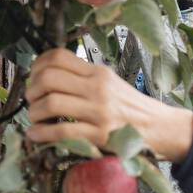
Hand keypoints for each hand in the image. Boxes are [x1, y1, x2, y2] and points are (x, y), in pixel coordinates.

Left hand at [25, 47, 192, 162]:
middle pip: (49, 78)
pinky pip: (61, 131)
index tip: (33, 77)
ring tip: (35, 118)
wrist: (160, 128)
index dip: (37, 66)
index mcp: (99, 73)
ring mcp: (99, 112)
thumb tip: (48, 77)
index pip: (59, 57)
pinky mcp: (100, 135)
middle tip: (32, 100)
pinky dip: (41, 133)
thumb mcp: (111, 84)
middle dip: (32, 90)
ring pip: (51, 103)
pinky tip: (36, 135)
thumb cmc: (131, 107)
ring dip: (34, 112)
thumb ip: (84, 78)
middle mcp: (98, 88)